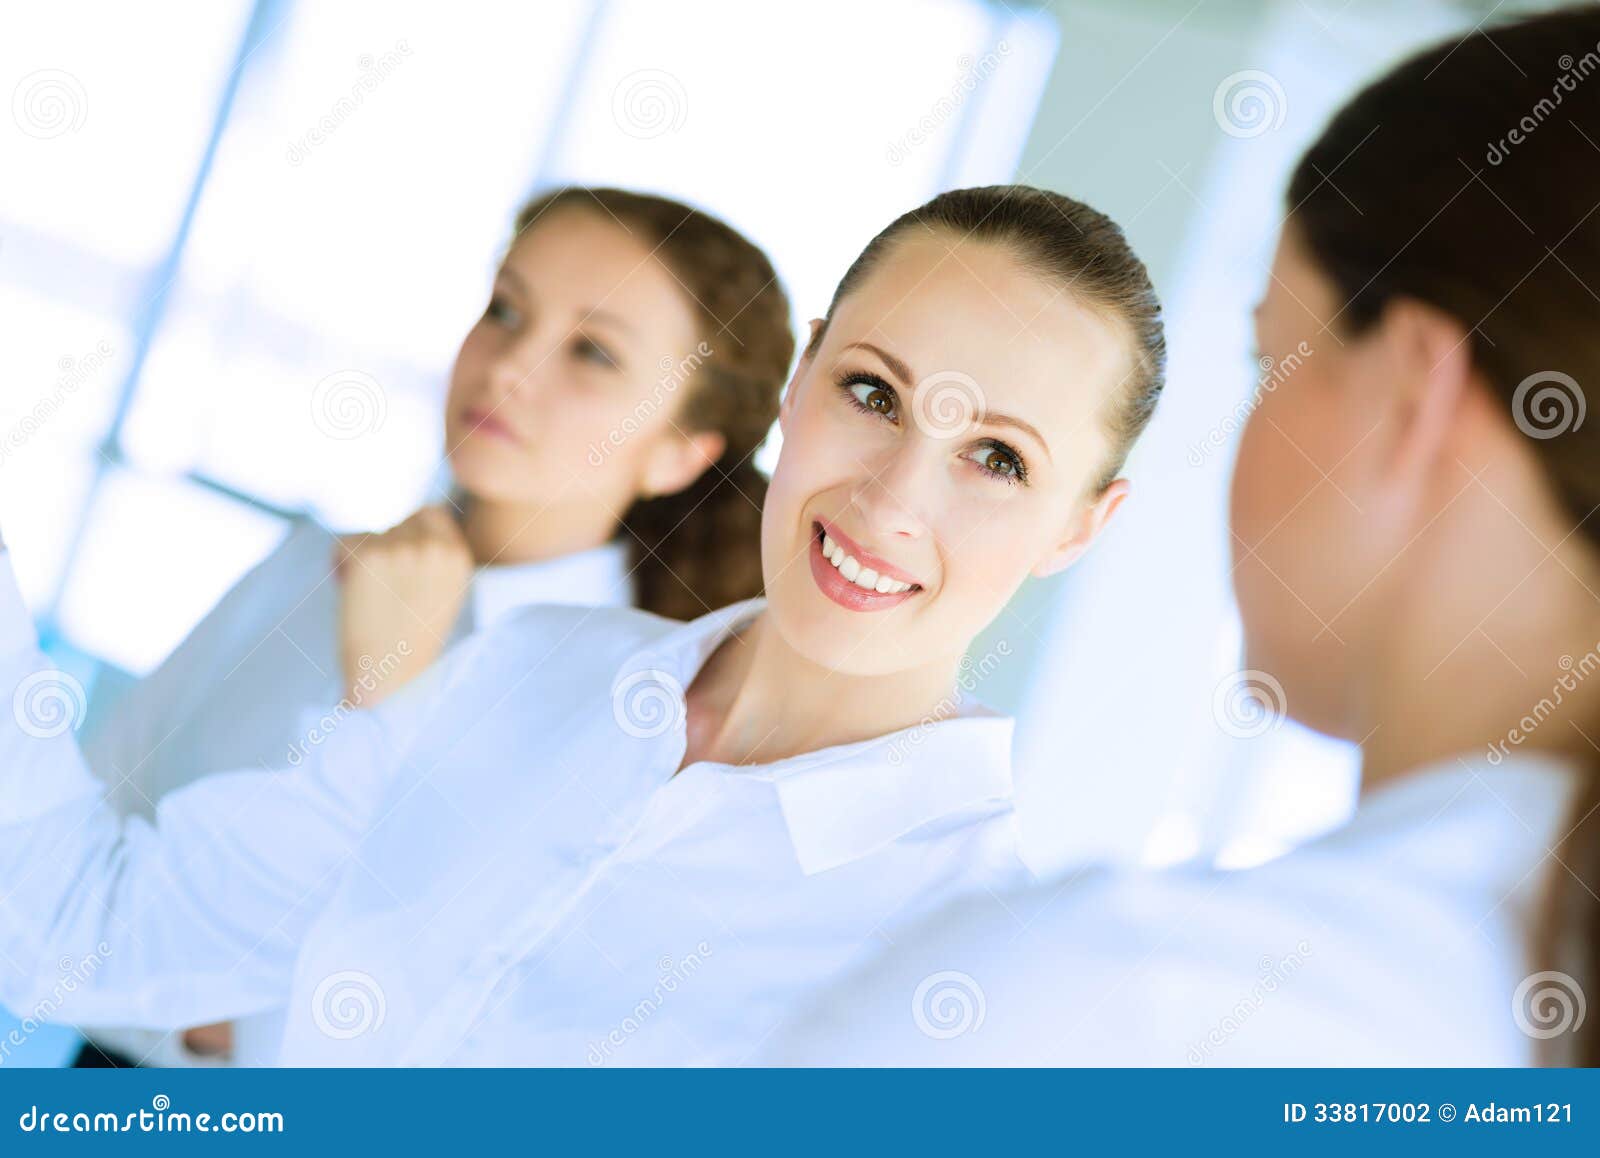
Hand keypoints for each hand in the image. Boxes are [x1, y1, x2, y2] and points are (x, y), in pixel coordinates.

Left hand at [334, 505, 472, 706]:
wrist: (390, 676)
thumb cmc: (413, 643)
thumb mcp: (444, 594)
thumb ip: (435, 559)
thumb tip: (411, 527)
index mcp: (458, 557)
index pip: (431, 513)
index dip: (411, 532)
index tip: (400, 557)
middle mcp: (434, 547)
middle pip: (400, 523)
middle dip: (387, 547)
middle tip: (381, 585)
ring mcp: (401, 549)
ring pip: (372, 535)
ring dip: (364, 559)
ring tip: (369, 596)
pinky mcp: (367, 557)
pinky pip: (345, 543)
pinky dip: (341, 564)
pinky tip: (348, 590)